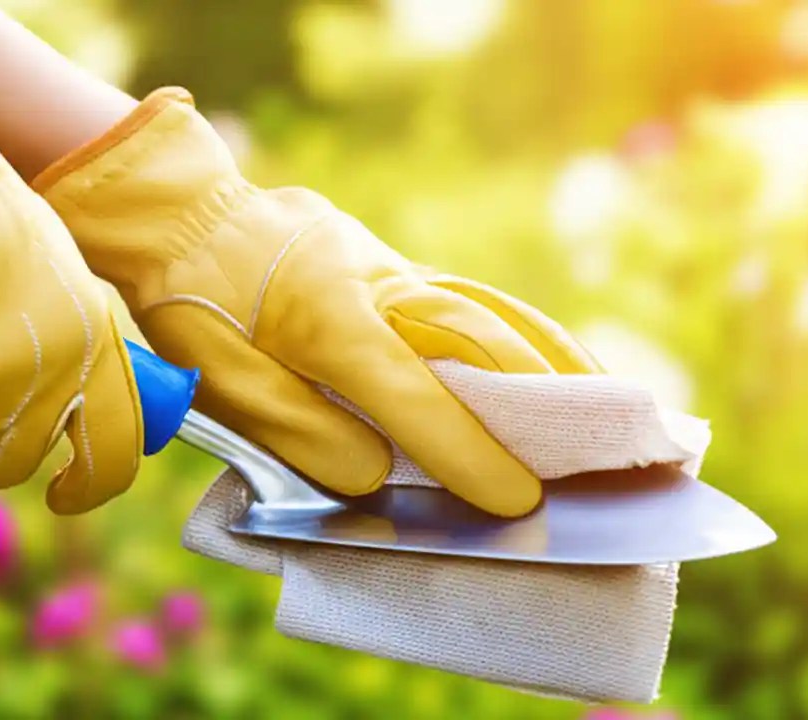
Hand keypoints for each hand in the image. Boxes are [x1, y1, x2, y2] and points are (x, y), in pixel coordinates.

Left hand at [36, 88, 600, 516]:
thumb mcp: (221, 379)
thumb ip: (297, 430)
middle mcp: (378, 287)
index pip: (411, 395)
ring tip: (616, 402)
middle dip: (543, 404)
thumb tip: (374, 475)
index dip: (467, 452)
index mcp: (326, 321)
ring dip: (555, 361)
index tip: (519, 500)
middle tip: (604, 454)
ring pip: (491, 314)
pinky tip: (559, 359)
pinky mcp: (401, 266)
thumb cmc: (198, 307)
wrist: (190, 214)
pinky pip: (479, 299)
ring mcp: (396, 270)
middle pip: (478, 343)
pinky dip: (528, 333)